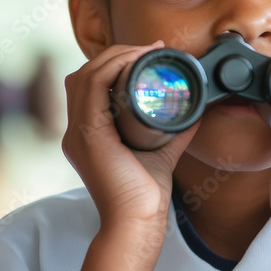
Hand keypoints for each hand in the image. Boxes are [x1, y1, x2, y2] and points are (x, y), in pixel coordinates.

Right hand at [62, 40, 201, 230]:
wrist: (137, 221)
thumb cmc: (145, 194)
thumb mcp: (161, 151)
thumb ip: (173, 131)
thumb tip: (195, 109)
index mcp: (87, 134)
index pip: (90, 85)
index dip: (115, 63)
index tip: (149, 53)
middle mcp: (76, 131)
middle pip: (84, 74)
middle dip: (116, 54)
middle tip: (150, 48)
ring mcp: (78, 133)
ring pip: (86, 75)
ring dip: (116, 56)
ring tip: (145, 50)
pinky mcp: (88, 135)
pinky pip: (92, 87)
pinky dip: (112, 68)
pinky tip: (134, 61)